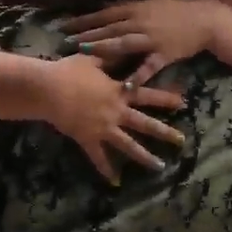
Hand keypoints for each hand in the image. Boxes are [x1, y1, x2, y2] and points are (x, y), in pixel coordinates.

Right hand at [40, 54, 185, 182]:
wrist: (48, 89)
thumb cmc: (69, 71)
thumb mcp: (93, 60)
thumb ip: (111, 57)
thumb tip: (125, 49)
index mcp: (118, 92)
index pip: (147, 95)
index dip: (166, 98)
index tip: (183, 103)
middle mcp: (116, 112)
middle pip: (145, 124)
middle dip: (165, 132)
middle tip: (181, 140)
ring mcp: (103, 129)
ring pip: (128, 145)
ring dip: (145, 157)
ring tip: (160, 167)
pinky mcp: (88, 139)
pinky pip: (98, 158)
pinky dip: (106, 170)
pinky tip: (116, 182)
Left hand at [62, 0, 222, 87]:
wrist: (205, 20)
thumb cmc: (176, 12)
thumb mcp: (150, 5)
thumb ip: (129, 9)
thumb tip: (105, 10)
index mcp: (136, 9)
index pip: (104, 14)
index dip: (84, 20)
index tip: (65, 25)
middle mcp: (140, 22)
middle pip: (109, 28)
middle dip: (86, 34)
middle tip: (65, 41)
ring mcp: (152, 38)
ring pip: (124, 43)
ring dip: (104, 48)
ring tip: (85, 53)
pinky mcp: (164, 54)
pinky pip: (149, 67)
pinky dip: (138, 76)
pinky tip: (126, 86)